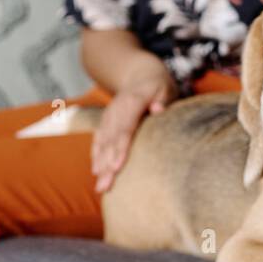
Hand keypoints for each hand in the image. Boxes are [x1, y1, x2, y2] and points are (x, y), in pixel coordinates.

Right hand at [91, 59, 177, 192]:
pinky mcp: (106, 122)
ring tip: (101, 187)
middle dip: (107, 165)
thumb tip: (158, 110)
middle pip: (111, 141)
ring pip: (102, 143)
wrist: (140, 75)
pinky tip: (96, 172)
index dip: (120, 148)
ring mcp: (108, 117)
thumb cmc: (158, 86)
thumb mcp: (165, 88)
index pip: (125, 128)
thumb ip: (163, 99)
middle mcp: (116, 110)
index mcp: (132, 102)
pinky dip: (96, 156)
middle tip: (106, 187)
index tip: (117, 167)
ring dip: (100, 165)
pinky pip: (98, 140)